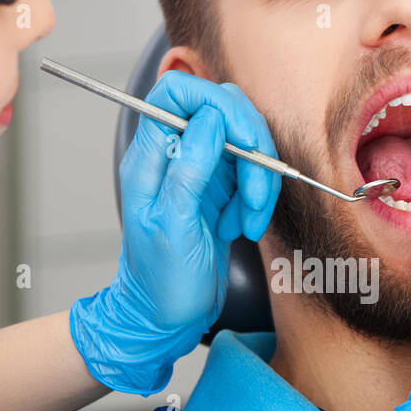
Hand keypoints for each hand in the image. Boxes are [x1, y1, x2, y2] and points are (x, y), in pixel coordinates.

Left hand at [70, 72, 280, 394]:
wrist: (165, 318)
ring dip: (259, 182)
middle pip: (222, 111)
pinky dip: (257, 198)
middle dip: (251, 149)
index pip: (177, 92)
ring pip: (244, 143)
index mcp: (151, 157)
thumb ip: (188, 170)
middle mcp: (174, 155)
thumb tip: (209, 120)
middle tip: (256, 196)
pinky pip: (251, 173)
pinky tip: (242, 227)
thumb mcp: (173, 227)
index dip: (214, 103)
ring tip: (248, 222)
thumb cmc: (160, 281)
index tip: (242, 140)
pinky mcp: (220, 190)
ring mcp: (199, 171)